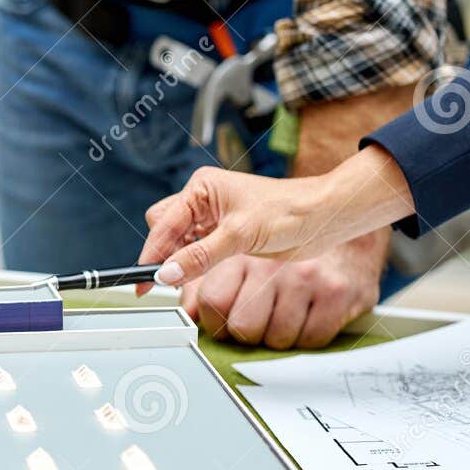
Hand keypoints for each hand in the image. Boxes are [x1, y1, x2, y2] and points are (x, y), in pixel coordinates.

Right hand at [139, 152, 412, 289]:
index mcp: (202, 188)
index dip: (152, 252)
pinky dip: (191, 264)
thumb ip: (199, 257)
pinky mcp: (225, 234)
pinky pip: (195, 250)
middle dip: (161, 253)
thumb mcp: (239, 236)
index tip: (143, 279)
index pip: (164, 223)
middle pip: (163, 228)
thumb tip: (166, 274)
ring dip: (176, 260)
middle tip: (161, 280)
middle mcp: (204, 200)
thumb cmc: (290, 212)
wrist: (326, 217)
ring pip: (178, 241)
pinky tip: (192, 275)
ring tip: (177, 281)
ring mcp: (213, 217)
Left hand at [178, 233, 385, 348]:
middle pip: (241, 327)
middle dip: (243, 331)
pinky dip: (304, 337)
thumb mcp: (235, 248)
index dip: (208, 319)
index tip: (214, 321)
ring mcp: (307, 279)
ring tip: (279, 311)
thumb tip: (186, 312)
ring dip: (275, 335)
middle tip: (251, 316)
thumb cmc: (280, 241)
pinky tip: (303, 315)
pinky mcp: (337, 293)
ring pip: (275, 339)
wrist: (337, 219)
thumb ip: (203, 277)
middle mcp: (273, 264)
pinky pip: (310, 340)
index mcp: (241, 251)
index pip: (211, 301)